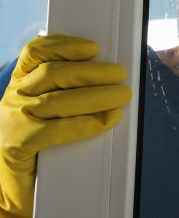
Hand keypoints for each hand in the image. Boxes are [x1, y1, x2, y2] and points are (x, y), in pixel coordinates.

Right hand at [0, 35, 131, 216]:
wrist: (10, 178)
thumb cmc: (38, 138)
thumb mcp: (47, 107)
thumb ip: (68, 88)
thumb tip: (108, 74)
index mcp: (21, 80)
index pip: (36, 52)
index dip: (64, 45)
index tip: (94, 47)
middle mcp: (15, 95)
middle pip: (54, 74)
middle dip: (91, 72)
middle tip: (120, 76)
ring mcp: (14, 119)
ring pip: (57, 100)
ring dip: (95, 96)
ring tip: (121, 96)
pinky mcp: (17, 144)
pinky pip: (56, 130)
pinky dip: (85, 124)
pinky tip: (106, 121)